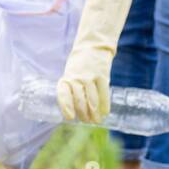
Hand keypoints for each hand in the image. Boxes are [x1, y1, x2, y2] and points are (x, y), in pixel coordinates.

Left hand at [56, 0, 133, 122]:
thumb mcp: (70, 75)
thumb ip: (72, 90)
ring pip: (92, 98)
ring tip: (95, 121)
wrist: (93, 47)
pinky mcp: (103, 75)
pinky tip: (105, 112)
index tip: (69, 117)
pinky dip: (105, 104)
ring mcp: (90, 76)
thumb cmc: (79, 66)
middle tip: (86, 122)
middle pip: (79, 99)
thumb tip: (77, 112)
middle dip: (83, 113)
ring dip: (94, 112)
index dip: (66, 106)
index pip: (63, 94)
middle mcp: (77, 78)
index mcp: (66, 78)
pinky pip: (104, 93)